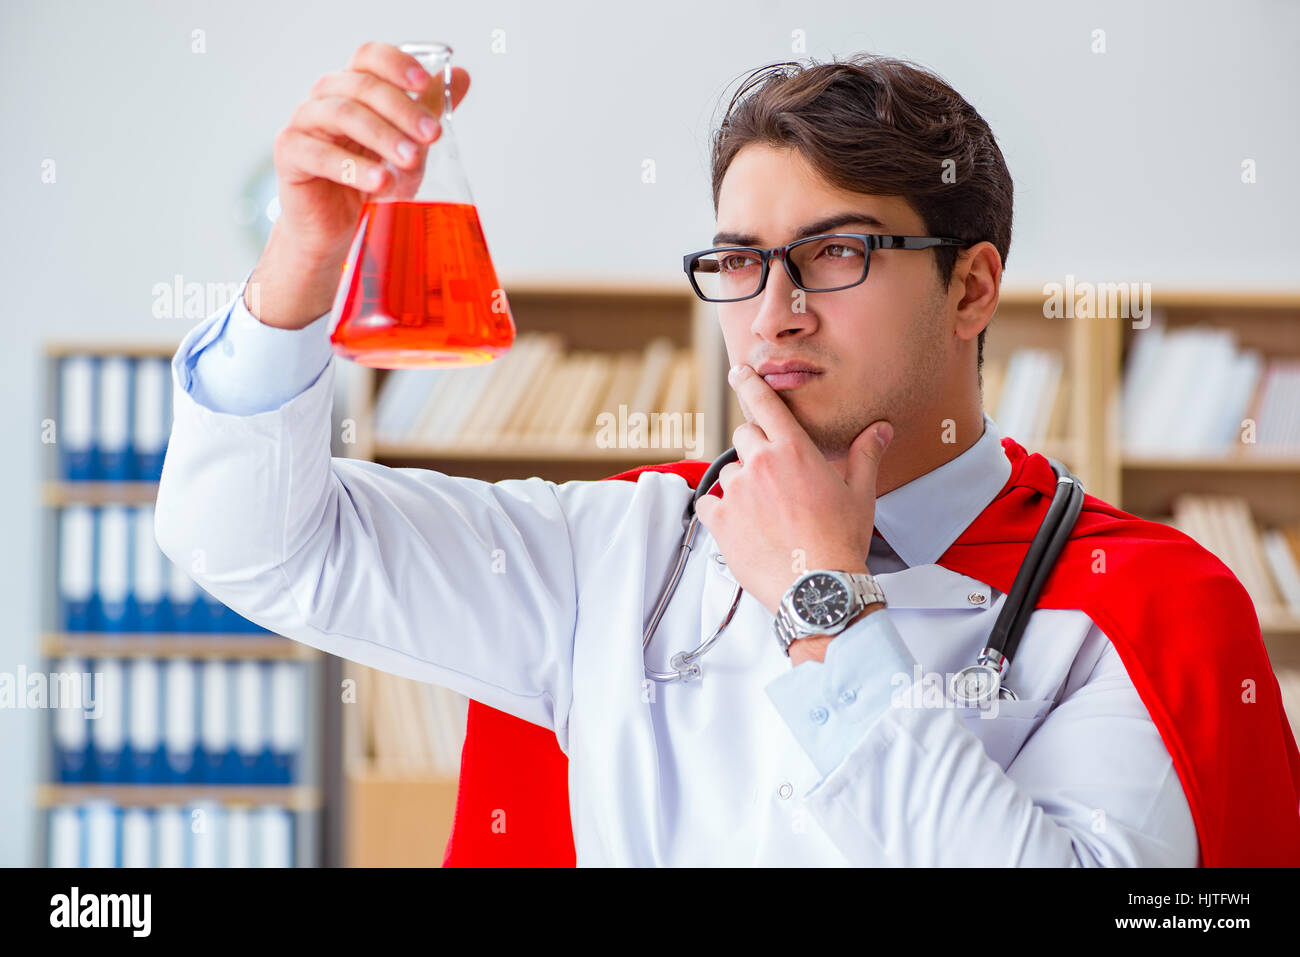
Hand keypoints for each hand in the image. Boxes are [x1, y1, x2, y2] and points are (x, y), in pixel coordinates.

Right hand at [250, 41, 470, 327]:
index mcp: (353, 88)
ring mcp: (303, 123)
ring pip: (342, 113)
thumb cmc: (370, 183)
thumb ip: (427, 110)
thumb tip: (462, 76)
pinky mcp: (290, 154)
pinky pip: (319, 154)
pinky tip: (379, 181)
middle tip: (431, 135)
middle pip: (361, 86)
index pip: (370, 57)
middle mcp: (325, 98)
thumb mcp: (407, 145)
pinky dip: (353, 168)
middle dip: (402, 110)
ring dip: (381, 135)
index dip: (396, 64)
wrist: (337, 229)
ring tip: (410, 160)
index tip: (423, 84)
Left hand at [694, 362, 892, 638]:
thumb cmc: (842, 540)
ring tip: (764, 511)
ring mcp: (737, 492)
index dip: (749, 383)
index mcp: (794, 450)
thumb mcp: (860, 493)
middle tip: (774, 477)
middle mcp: (760, 464)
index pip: (765, 403)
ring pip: (729, 471)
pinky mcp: (720, 520)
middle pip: (744, 436)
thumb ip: (865, 454)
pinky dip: (718, 509)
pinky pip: (707, 502)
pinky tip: (736, 523)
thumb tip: (881, 428)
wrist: (818, 587)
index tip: (738, 372)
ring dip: (741, 483)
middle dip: (756, 449)